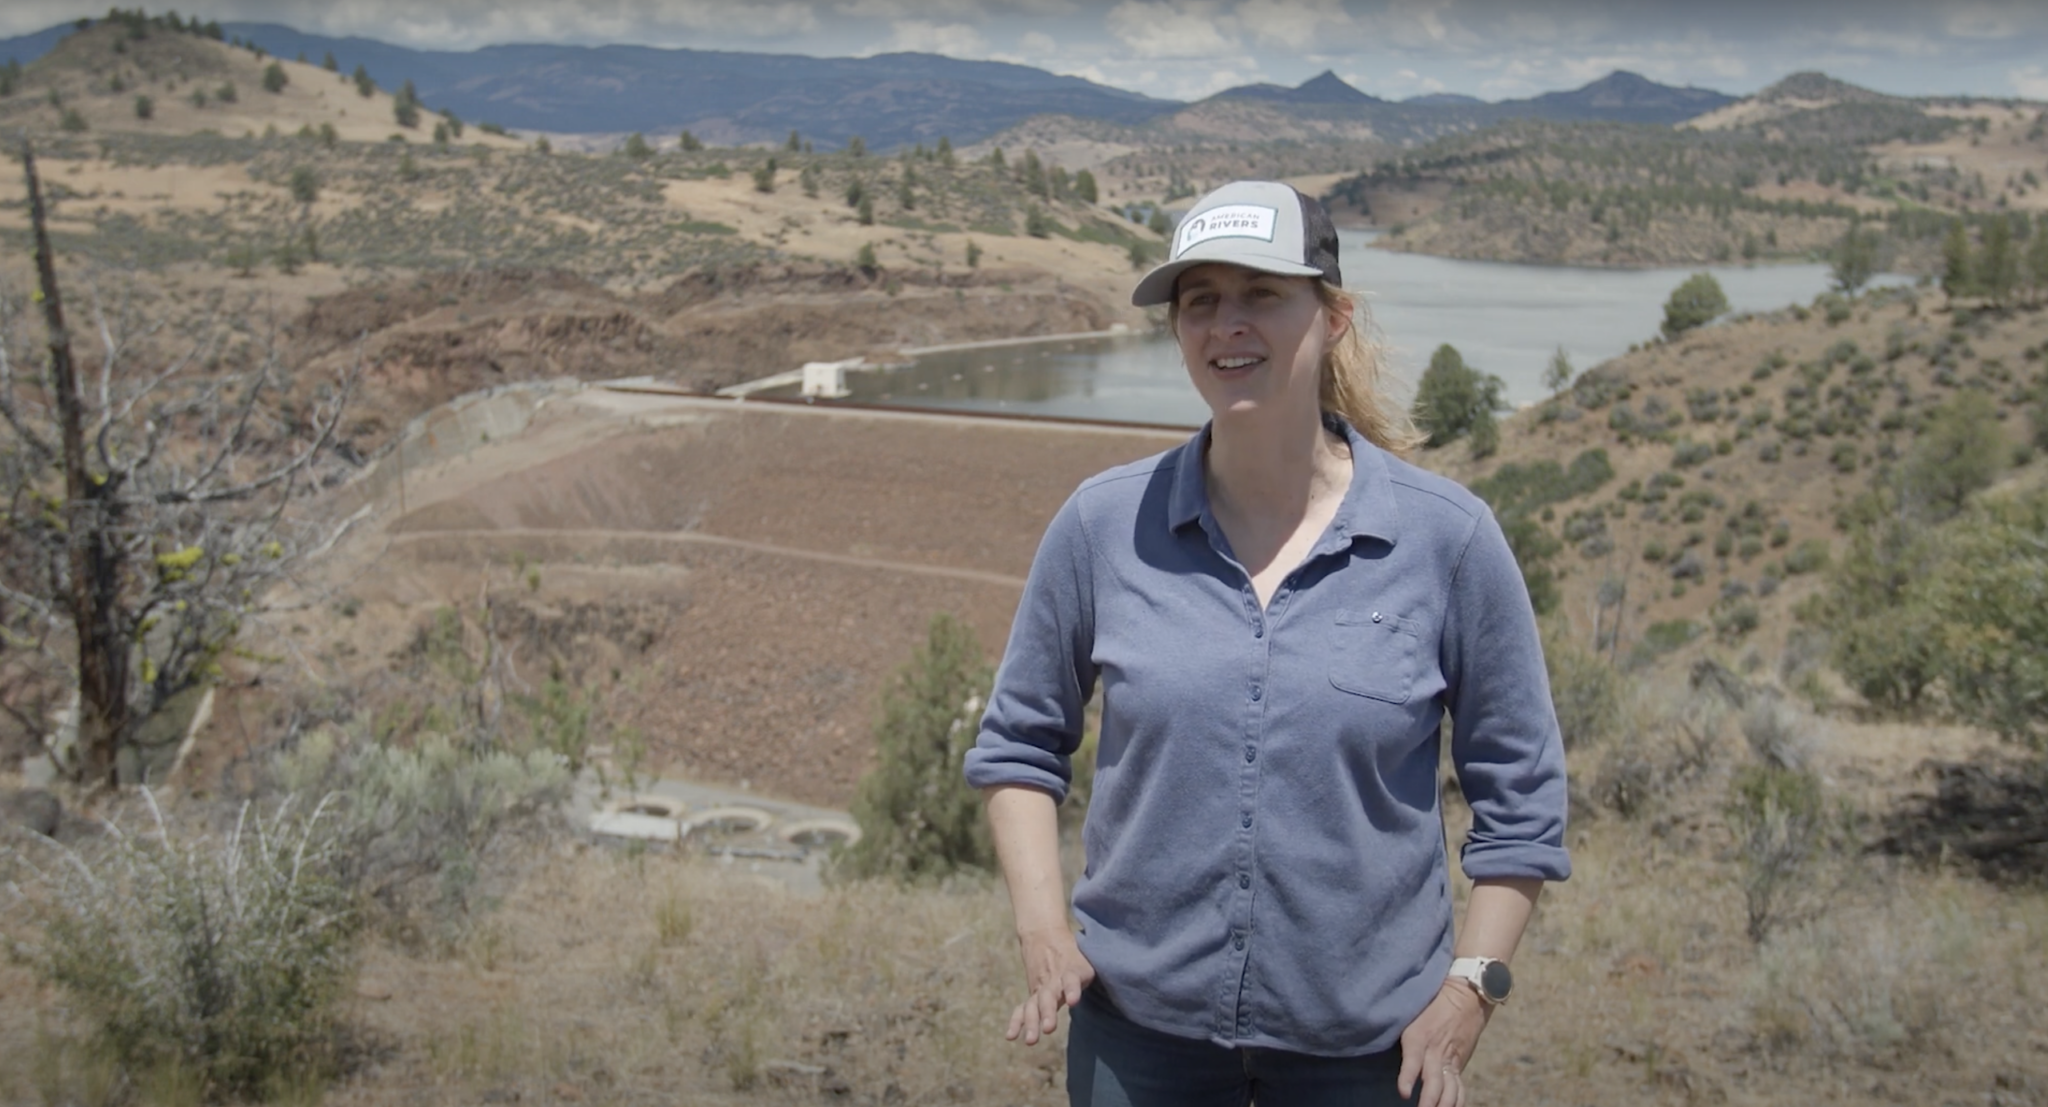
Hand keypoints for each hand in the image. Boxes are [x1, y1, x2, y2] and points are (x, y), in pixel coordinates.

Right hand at [1005, 925, 1095, 1045]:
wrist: (1045, 935)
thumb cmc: (1076, 952)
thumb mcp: (1090, 953)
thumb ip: (1107, 962)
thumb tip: (1139, 973)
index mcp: (1072, 970)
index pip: (1072, 979)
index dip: (1072, 989)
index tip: (1073, 1000)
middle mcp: (1055, 980)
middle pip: (1048, 996)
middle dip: (1047, 1012)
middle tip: (1048, 1028)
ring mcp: (1042, 988)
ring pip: (1034, 1005)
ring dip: (1032, 1022)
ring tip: (1031, 1040)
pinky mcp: (1034, 994)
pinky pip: (1023, 1009)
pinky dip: (1016, 1022)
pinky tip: (1010, 1037)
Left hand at [1397, 980, 1489, 1106]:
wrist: (1466, 994)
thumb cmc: (1430, 1001)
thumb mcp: (1410, 1012)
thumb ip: (1397, 1029)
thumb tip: (1370, 1038)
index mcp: (1419, 1035)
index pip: (1413, 1060)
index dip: (1408, 1077)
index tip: (1403, 1092)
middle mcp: (1435, 1050)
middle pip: (1434, 1081)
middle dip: (1428, 1101)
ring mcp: (1450, 1058)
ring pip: (1449, 1088)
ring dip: (1443, 1106)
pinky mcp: (1459, 1063)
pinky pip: (1459, 1087)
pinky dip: (1455, 1101)